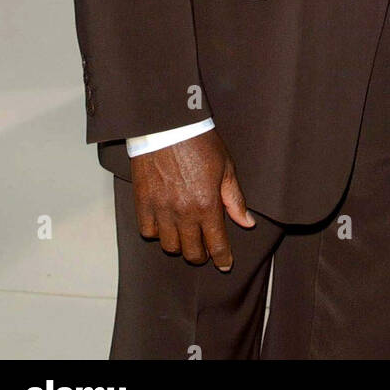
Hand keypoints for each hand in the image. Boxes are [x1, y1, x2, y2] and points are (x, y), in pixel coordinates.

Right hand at [131, 128, 254, 268]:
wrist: (168, 125)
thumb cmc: (200, 142)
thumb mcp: (226, 168)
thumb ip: (235, 199)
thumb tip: (247, 223)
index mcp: (207, 204)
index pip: (216, 245)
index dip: (223, 259)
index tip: (225, 264)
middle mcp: (183, 212)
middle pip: (192, 252)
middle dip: (201, 255)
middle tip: (205, 248)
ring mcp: (161, 209)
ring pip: (170, 246)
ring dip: (180, 244)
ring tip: (185, 234)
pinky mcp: (143, 202)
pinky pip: (148, 232)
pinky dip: (157, 233)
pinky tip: (165, 223)